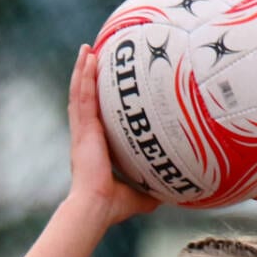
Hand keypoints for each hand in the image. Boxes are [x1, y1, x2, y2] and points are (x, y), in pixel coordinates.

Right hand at [65, 44, 158, 229]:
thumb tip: (176, 193)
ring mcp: (82, 131)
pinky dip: (84, 76)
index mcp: (95, 147)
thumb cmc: (114, 205)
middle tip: (91, 56)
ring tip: (86, 49)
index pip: (95, 117)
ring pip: (80, 92)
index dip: (96, 99)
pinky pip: (83, 96)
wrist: (97, 207)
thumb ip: (154, 189)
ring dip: (82, 70)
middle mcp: (86, 135)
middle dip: (87, 77)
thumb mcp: (141, 194)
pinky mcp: (83, 129)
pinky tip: (87, 58)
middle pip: (85, 98)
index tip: (101, 84)